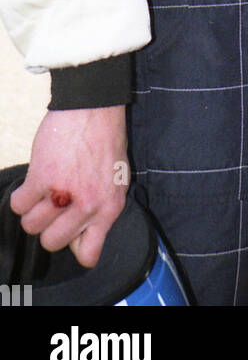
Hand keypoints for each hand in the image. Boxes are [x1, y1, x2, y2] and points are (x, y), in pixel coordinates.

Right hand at [10, 106, 128, 267]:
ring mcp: (63, 194)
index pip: (88, 254)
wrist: (93, 106)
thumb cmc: (105, 139)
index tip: (68, 231)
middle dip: (48, 226)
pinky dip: (22, 195)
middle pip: (51, 242)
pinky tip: (34, 180)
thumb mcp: (116, 179)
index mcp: (110, 207)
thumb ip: (100, 210)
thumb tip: (79, 238)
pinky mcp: (41, 178)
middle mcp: (88, 205)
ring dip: (34, 209)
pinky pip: (18, 205)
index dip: (73, 244)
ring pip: (31, 225)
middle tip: (54, 204)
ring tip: (45, 188)